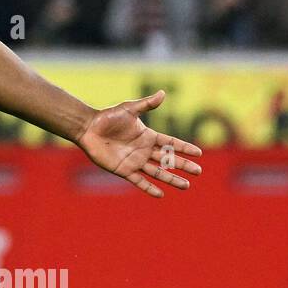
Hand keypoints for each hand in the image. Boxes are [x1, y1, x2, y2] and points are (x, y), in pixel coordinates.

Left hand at [75, 89, 202, 197]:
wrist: (88, 128)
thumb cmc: (108, 117)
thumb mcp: (129, 109)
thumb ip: (146, 104)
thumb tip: (162, 93)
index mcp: (148, 136)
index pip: (171, 143)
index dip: (184, 148)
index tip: (199, 153)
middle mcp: (144, 150)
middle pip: (168, 159)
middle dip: (183, 166)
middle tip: (198, 172)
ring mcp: (135, 161)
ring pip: (158, 172)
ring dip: (172, 179)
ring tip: (186, 186)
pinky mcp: (123, 170)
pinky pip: (139, 181)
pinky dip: (149, 188)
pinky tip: (160, 194)